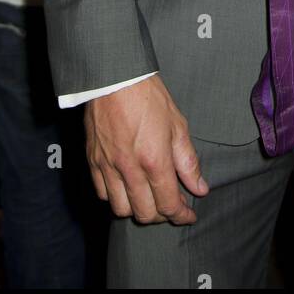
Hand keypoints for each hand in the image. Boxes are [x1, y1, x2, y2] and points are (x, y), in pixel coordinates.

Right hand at [85, 75, 208, 224]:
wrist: (115, 77)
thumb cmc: (148, 96)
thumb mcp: (178, 125)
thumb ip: (188, 162)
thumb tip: (200, 188)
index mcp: (154, 160)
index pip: (169, 204)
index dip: (181, 215)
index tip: (188, 216)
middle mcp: (130, 169)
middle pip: (145, 213)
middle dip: (162, 215)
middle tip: (171, 205)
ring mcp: (108, 167)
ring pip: (121, 209)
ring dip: (137, 209)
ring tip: (148, 198)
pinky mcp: (93, 162)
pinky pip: (102, 194)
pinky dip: (116, 197)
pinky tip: (127, 187)